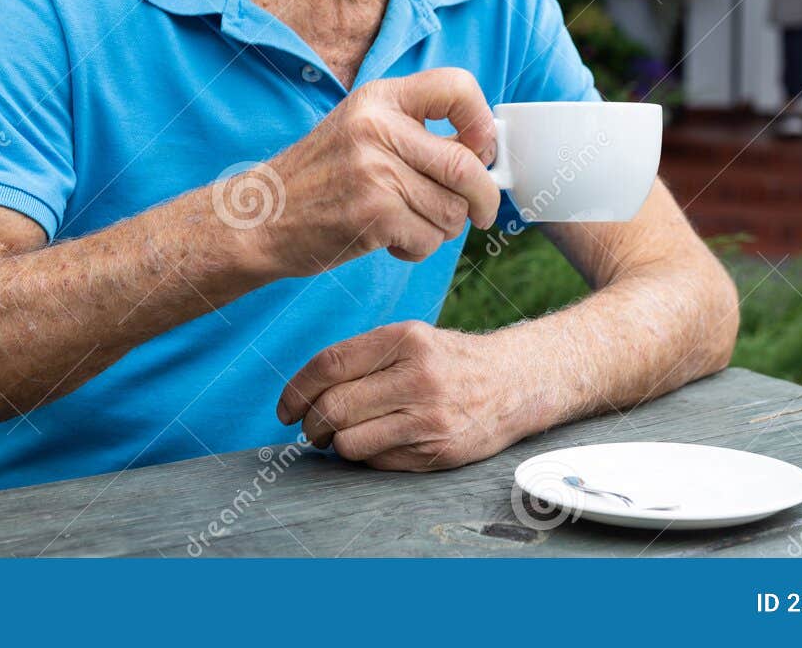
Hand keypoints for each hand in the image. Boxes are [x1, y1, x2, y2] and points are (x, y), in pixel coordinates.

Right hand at [241, 68, 501, 276]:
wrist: (260, 218)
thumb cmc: (319, 179)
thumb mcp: (360, 130)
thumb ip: (415, 132)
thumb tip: (485, 150)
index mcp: (379, 98)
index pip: (456, 87)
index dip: (482, 120)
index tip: (483, 148)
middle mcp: (377, 127)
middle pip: (465, 163)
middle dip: (484, 196)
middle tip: (482, 212)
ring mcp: (374, 171)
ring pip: (452, 209)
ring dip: (442, 228)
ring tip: (409, 224)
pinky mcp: (373, 214)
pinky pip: (429, 238)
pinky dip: (419, 248)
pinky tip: (391, 240)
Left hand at [277, 320, 525, 470]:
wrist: (515, 382)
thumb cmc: (449, 361)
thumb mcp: (410, 340)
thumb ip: (362, 358)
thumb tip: (303, 394)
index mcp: (405, 339)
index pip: (329, 365)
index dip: (296, 390)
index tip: (285, 408)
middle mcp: (418, 376)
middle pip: (334, 408)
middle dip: (311, 424)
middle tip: (312, 428)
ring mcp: (430, 417)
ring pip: (350, 443)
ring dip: (336, 445)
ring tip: (343, 437)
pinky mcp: (438, 451)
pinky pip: (378, 462)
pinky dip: (367, 457)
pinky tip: (380, 443)